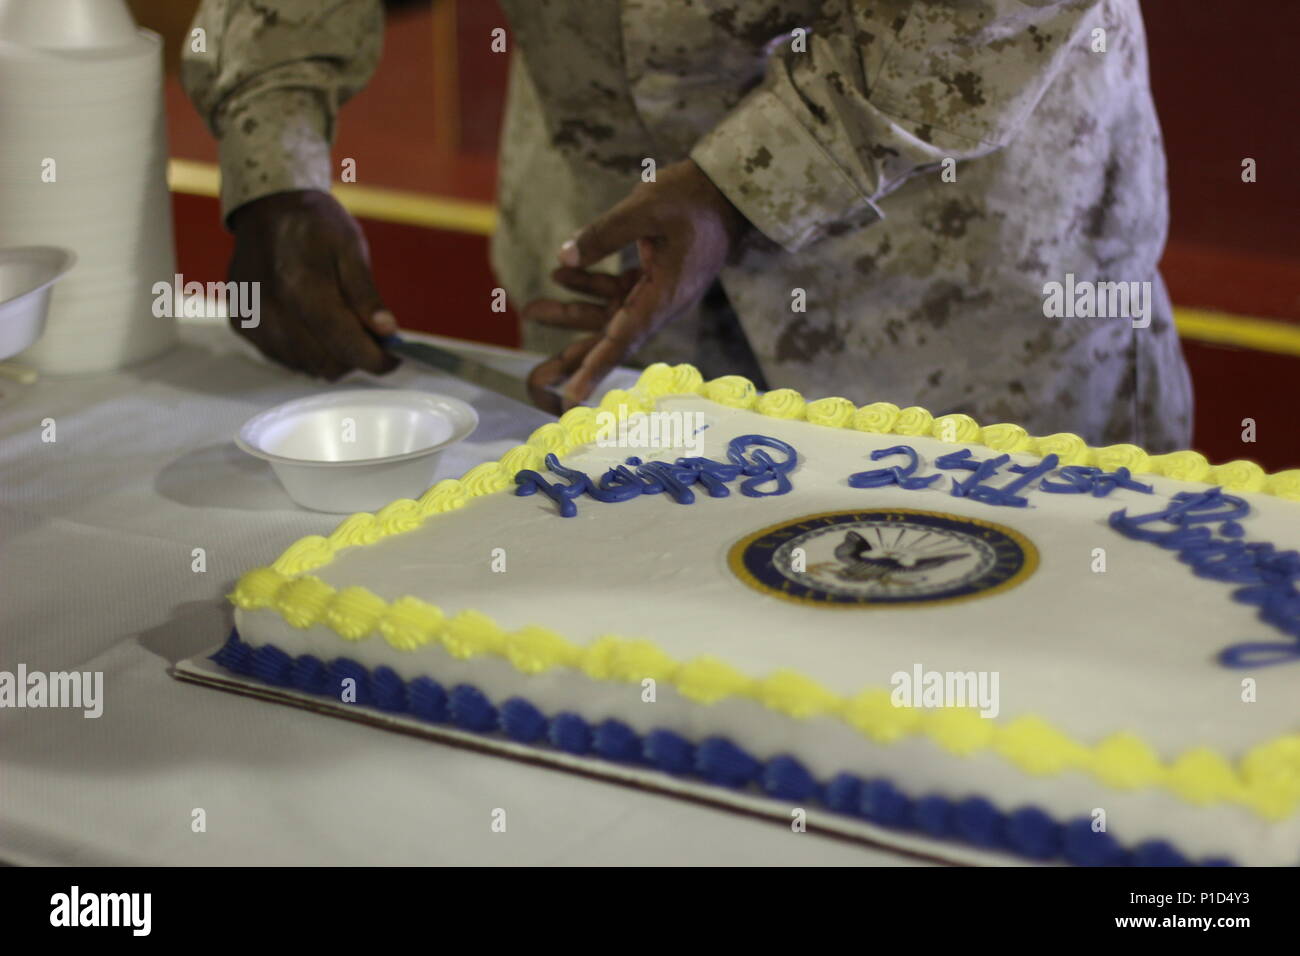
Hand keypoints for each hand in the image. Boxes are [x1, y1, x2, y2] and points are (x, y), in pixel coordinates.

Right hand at [227, 189, 397, 378]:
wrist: (267, 207)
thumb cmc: (312, 224)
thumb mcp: (350, 249)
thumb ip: (366, 295)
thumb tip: (386, 332)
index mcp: (302, 288)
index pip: (345, 344)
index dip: (375, 359)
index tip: (392, 359)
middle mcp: (273, 310)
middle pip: (327, 363)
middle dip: (355, 358)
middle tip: (369, 337)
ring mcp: (254, 321)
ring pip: (306, 366)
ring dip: (331, 357)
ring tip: (341, 326)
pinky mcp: (244, 326)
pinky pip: (285, 358)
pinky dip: (307, 352)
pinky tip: (314, 326)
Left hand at [523, 159, 747, 411]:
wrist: (726, 194)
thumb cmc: (692, 199)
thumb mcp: (647, 207)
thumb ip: (604, 233)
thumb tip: (564, 258)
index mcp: (664, 295)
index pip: (624, 339)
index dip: (595, 367)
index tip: (572, 395)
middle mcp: (659, 304)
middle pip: (610, 338)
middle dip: (573, 356)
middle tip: (537, 378)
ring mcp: (654, 293)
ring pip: (607, 315)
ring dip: (569, 314)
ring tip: (530, 310)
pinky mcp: (651, 279)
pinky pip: (614, 293)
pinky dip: (587, 286)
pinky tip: (559, 275)